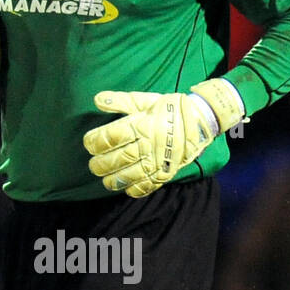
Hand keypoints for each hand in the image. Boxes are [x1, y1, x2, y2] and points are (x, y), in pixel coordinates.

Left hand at [83, 80, 245, 197]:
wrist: (201, 120)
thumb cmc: (169, 108)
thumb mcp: (146, 100)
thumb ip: (121, 101)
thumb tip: (97, 99)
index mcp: (142, 124)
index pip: (111, 136)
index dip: (95, 141)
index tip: (88, 143)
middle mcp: (149, 144)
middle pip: (119, 158)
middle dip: (101, 164)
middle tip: (93, 165)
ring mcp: (159, 160)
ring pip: (132, 174)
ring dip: (114, 180)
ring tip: (105, 180)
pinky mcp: (167, 171)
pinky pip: (149, 185)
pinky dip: (136, 189)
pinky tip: (126, 188)